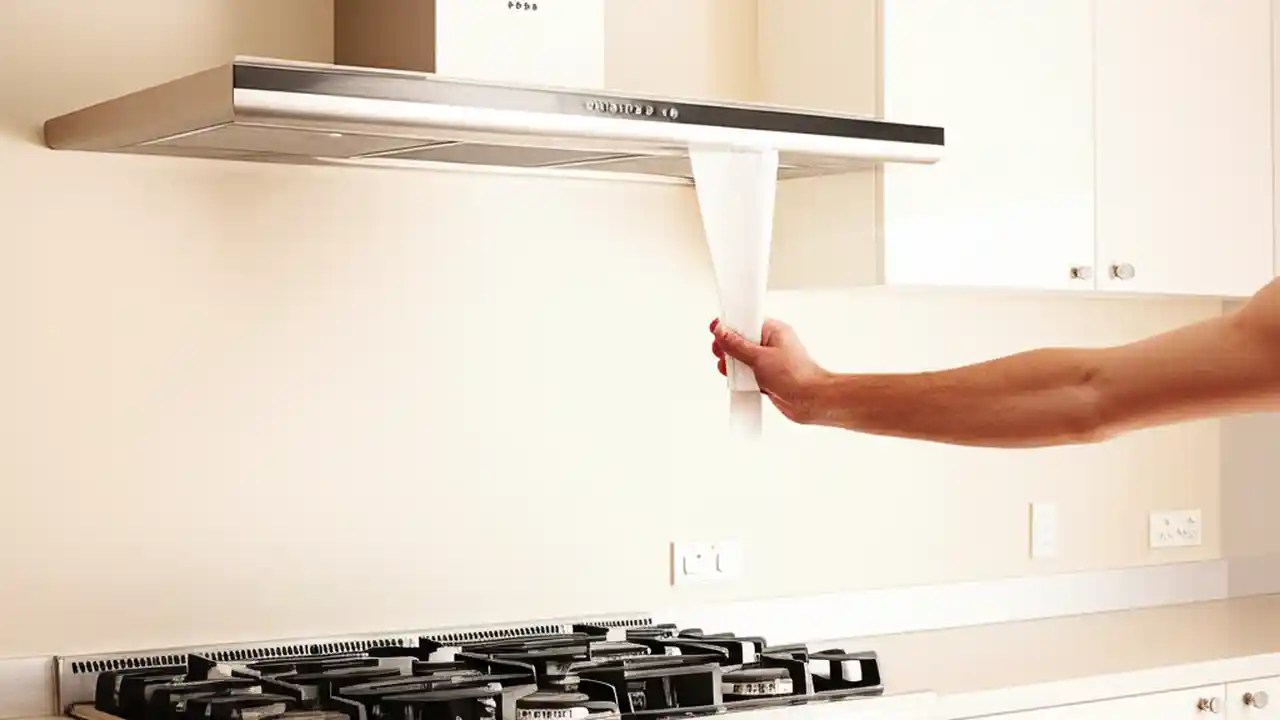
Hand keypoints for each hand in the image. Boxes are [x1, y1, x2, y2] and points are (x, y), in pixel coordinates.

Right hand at [710, 318, 831, 423]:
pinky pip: (747, 375)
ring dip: (734, 367)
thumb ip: (736, 345)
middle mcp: (772, 344)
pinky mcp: (767, 378)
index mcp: (774, 330)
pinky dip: (742, 379)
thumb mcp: (759, 357)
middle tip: (724, 356)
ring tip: (733, 372)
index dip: (729, 326)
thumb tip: (721, 332)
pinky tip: (741, 383)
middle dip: (728, 349)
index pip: (746, 321)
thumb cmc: (796, 375)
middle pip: (740, 341)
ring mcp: (769, 361)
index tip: (717, 333)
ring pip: (742, 359)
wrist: (811, 401)